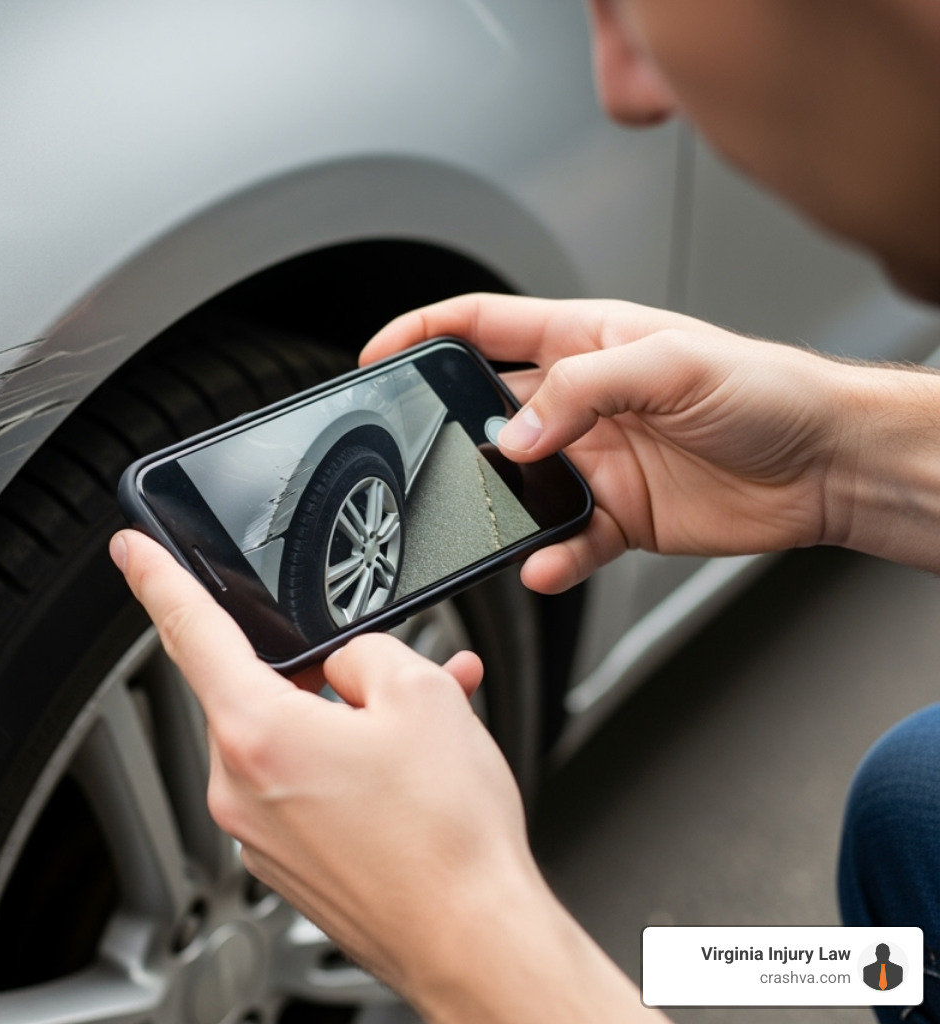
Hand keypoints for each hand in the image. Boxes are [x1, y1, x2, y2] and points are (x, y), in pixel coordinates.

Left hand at [110, 529, 658, 1021]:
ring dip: (348, 726)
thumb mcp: (421, 697)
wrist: (476, 943)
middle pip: (259, 691)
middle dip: (322, 675)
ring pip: (291, 743)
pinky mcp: (288, 865)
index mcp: (256, 732)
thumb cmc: (449, 841)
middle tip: (391, 682)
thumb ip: (366, 652)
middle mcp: (240, 789)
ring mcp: (260, 835)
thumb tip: (348, 664)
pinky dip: (347, 772)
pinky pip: (305, 790)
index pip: (189, 629)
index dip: (157, 577)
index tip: (132, 550)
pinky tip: (409, 776)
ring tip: (424, 736)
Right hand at [363, 294, 849, 592]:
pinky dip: (547, 557)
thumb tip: (515, 433)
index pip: (483, 325)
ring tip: (485, 521)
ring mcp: (595, 459)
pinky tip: (545, 563)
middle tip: (425, 456)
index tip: (379, 355)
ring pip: (516, 485)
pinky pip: (562, 540)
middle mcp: (582, 399)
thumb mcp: (671, 364)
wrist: (830, 464)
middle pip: (487, 411)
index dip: (424, 332)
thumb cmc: (769, 390)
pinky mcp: (617, 514)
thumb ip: (584, 390)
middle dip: (449, 432)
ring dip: (497, 506)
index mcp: (585, 340)